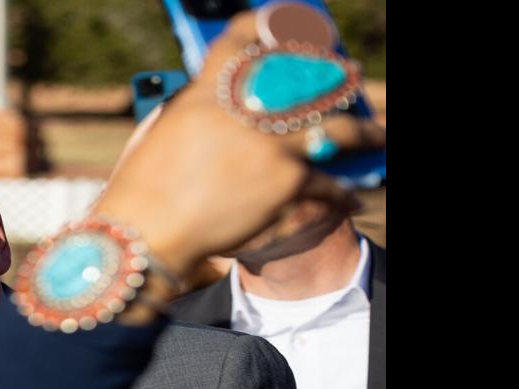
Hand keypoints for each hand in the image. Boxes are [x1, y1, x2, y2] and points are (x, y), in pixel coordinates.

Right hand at [95, 11, 374, 287]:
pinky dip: (344, 194)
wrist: (146, 233)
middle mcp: (244, 110)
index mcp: (206, 92)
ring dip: (364, 133)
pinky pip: (329, 185)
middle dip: (333, 79)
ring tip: (378, 136)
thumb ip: (194, 112)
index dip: (262, 28)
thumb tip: (223, 106)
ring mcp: (270, 144)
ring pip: (335, 130)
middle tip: (350, 79)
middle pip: (304, 80)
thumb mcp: (159, 133)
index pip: (238, 42)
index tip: (281, 25)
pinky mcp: (287, 181)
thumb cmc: (140, 191)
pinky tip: (354, 197)